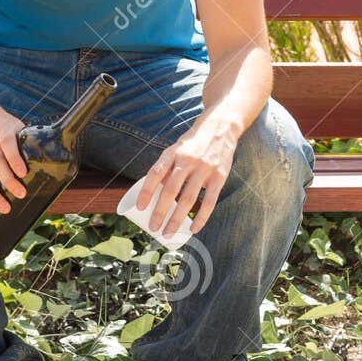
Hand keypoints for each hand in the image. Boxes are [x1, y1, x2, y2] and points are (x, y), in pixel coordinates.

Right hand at [0, 97, 28, 217]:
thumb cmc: (5, 125)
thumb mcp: (17, 125)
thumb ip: (28, 141)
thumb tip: (53, 161)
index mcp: (3, 128)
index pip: (7, 142)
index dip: (14, 158)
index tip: (23, 173)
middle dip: (7, 179)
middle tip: (20, 194)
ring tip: (4, 207)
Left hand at [135, 117, 241, 235]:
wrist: (221, 127)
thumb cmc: (193, 143)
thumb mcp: (176, 148)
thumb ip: (166, 168)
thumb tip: (154, 193)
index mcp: (173, 153)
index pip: (155, 173)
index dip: (146, 191)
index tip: (140, 207)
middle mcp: (188, 160)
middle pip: (170, 191)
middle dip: (160, 212)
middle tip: (153, 228)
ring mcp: (205, 169)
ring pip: (188, 199)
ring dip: (176, 219)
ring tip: (168, 233)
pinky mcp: (219, 176)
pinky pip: (209, 201)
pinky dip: (201, 218)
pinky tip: (193, 229)